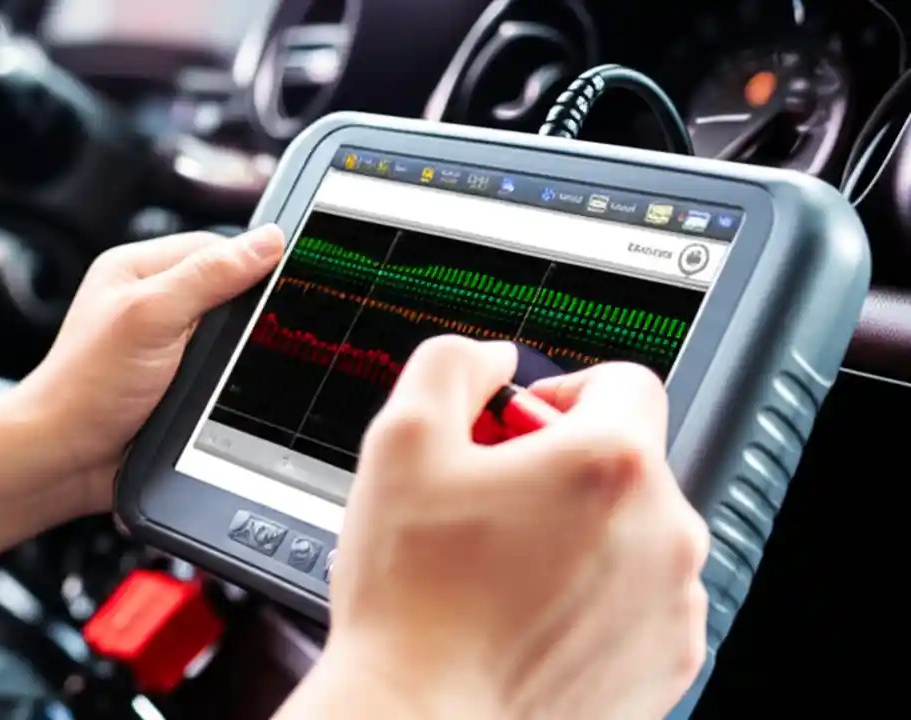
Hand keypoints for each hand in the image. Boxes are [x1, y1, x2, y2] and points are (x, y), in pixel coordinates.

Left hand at [12, 225, 284, 512]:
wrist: (67, 460)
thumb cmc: (88, 387)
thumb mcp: (152, 316)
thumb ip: (209, 275)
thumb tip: (266, 242)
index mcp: (136, 268)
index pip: (213, 247)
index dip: (249, 263)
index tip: (282, 281)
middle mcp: (149, 300)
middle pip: (224, 289)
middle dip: (243, 313)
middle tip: (253, 336)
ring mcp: (163, 342)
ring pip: (226, 332)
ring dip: (237, 352)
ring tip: (229, 369)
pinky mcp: (174, 379)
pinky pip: (219, 367)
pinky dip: (229, 378)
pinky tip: (225, 390)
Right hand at [298, 337, 708, 719]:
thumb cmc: (412, 599)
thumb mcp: (400, 441)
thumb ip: (453, 365)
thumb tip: (494, 360)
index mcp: (611, 464)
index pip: (621, 381)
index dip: (560, 391)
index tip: (519, 427)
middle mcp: (665, 531)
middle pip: (624, 462)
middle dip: (559, 468)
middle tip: (487, 506)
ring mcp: (673, 605)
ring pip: (632, 534)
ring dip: (578, 535)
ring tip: (498, 572)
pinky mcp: (666, 664)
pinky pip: (638, 601)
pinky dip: (592, 598)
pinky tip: (524, 619)